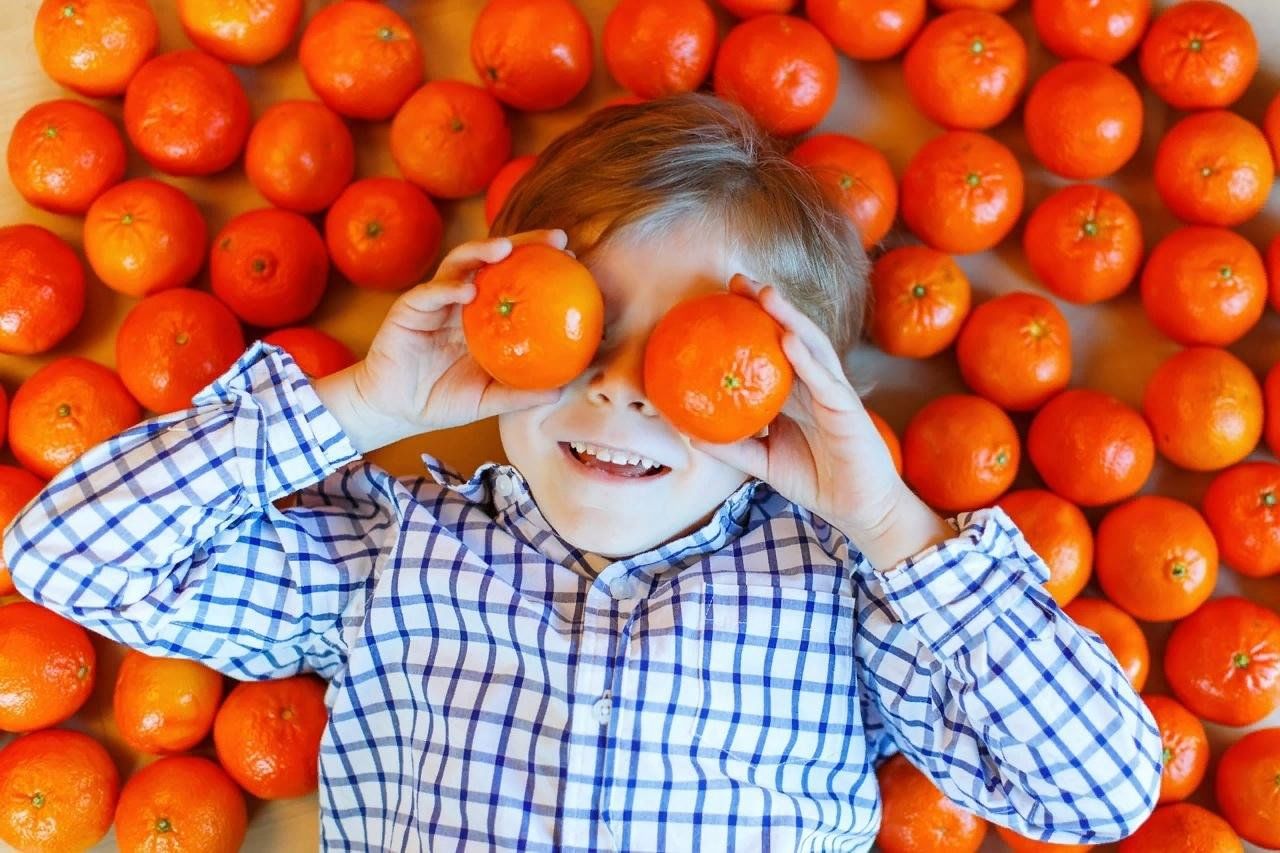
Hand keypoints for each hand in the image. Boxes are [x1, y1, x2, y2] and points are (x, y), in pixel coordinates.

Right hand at [314, 230, 569, 452]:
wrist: (395, 410)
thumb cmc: (442, 401)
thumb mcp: (488, 399)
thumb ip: (520, 393)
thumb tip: (561, 391)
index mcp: (485, 315)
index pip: (516, 279)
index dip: (542, 265)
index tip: (574, 260)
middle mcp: (463, 300)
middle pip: (494, 260)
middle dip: (524, 243)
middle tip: (556, 239)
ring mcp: (437, 300)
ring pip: (460, 264)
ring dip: (482, 251)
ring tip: (506, 248)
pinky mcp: (409, 309)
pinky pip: (429, 293)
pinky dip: (448, 288)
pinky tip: (467, 289)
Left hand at [693, 275, 952, 570]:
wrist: (859, 511)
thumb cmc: (816, 481)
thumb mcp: (763, 463)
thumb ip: (731, 447)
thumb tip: (689, 433)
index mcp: (796, 392)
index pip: (771, 347)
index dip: (751, 321)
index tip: (721, 298)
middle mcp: (815, 384)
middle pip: (791, 334)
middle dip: (768, 305)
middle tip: (738, 280)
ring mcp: (833, 393)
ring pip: (811, 347)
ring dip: (789, 318)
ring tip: (766, 295)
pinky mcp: (848, 410)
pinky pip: (826, 380)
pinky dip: (808, 359)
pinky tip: (790, 338)